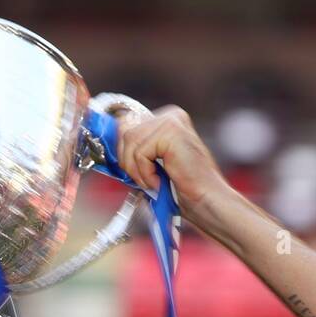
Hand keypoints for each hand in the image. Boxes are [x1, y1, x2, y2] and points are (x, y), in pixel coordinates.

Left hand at [116, 105, 229, 226]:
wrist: (205, 201)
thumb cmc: (182, 189)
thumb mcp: (153, 165)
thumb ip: (135, 152)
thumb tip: (109, 150)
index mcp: (167, 119)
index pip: (127, 125)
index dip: (123, 152)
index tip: (131, 173)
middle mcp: (170, 115)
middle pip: (126, 131)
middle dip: (128, 162)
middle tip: (145, 182)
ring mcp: (172, 121)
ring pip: (130, 142)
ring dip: (137, 170)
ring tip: (154, 183)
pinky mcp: (171, 132)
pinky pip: (140, 152)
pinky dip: (145, 173)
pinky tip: (160, 182)